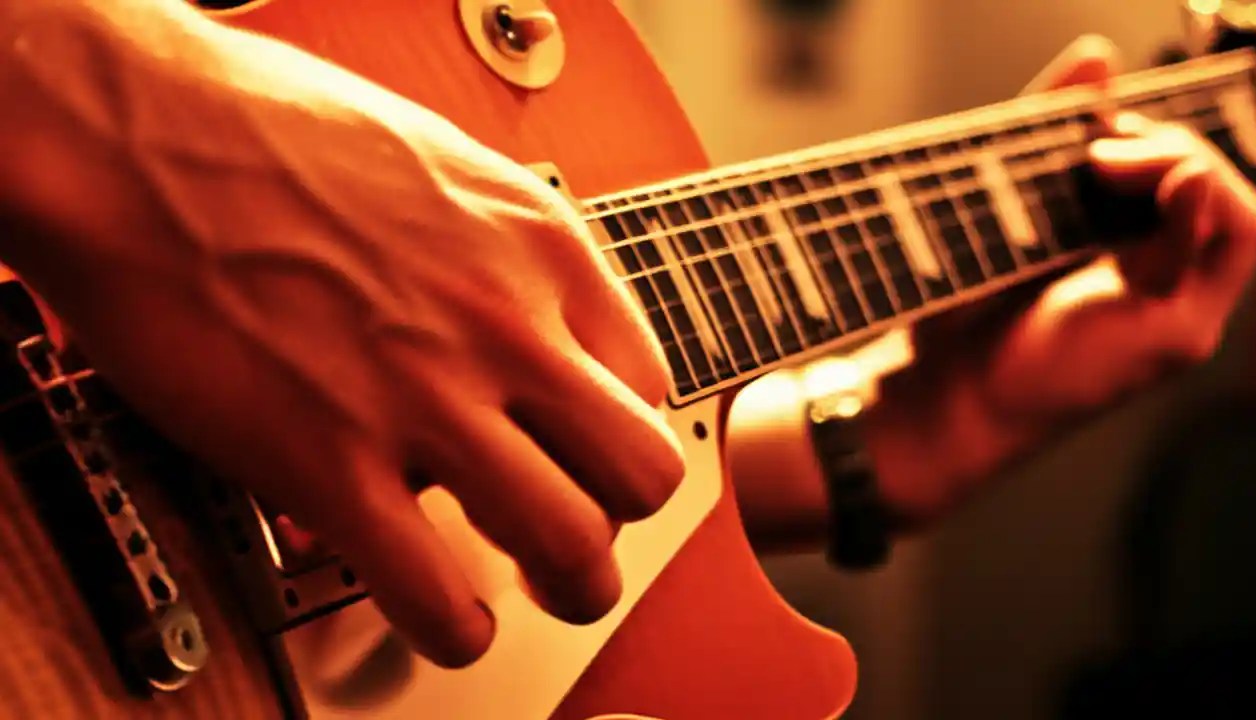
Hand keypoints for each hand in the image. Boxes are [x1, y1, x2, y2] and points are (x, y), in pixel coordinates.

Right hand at [0, 0, 682, 666]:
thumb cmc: (266, 130)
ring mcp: (425, 397)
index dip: (610, 429)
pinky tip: (437, 610)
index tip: (574, 445)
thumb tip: (517, 316)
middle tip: (575, 531)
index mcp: (538, 247)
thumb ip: (500, 250)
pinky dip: (452, 629)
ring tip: (529, 587)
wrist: (134, 134)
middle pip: (639, 473)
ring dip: (565, 588)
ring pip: (572, 546)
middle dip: (616, 520)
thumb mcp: (441, 162)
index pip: (646, 381)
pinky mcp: (330, 462)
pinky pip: (437, 596)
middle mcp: (504, 325)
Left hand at [860, 35, 1255, 524]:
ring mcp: (1182, 312)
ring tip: (1103, 163)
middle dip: (1165, 142)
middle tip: (1096, 145)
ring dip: (1178, 162)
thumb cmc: (962, 314)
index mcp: (1133, 256)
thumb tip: (1098, 56)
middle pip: (1216, 184)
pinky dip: (1197, 198)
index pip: (1188, 175)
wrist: (935, 396)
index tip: (1098, 124)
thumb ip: (1050, 135)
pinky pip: (1223, 245)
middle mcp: (1169, 283)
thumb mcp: (1009, 210)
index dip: (1158, 134)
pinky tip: (1156, 176)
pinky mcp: (1177, 333)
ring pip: (1233, 207)